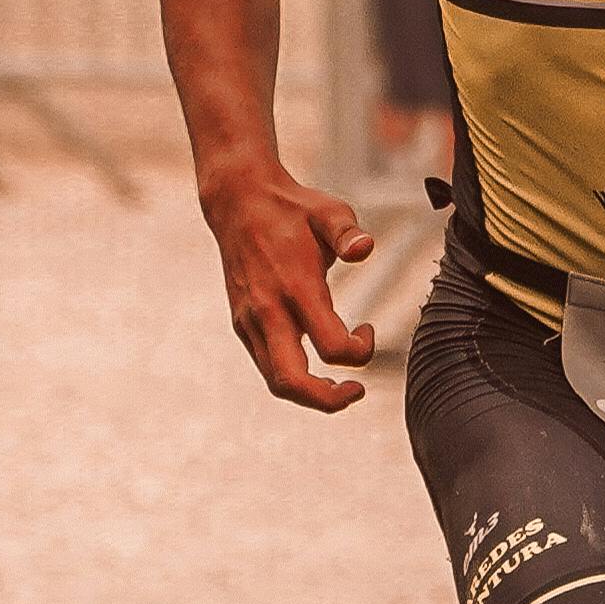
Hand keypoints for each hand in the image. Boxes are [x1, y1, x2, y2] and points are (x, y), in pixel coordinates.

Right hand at [201, 163, 378, 410]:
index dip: (360, 352)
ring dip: (310, 395)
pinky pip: (267, 366)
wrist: (237, 202)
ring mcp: (250, 321)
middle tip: (355, 392)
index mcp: (295, 286)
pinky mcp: (242, 324)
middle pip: (293, 382)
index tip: (367, 330)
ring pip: (276, 381)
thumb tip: (365, 248)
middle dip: (329, 401)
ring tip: (338, 388)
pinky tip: (313, 363)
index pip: (331, 347)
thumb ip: (348, 232)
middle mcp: (268, 310)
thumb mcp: (329, 211)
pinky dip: (293, 376)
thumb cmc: (292, 209)